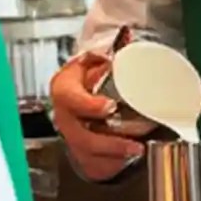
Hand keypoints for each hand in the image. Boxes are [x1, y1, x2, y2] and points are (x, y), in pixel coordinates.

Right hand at [49, 53, 149, 180]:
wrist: (80, 87)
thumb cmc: (88, 73)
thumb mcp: (94, 58)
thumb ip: (108, 50)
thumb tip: (127, 35)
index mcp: (64, 88)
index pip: (70, 98)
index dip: (89, 105)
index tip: (109, 107)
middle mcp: (64, 115)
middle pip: (80, 136)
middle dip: (108, 143)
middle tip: (134, 144)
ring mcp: (69, 134)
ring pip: (86, 154)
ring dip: (113, 157)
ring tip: (137, 152)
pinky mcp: (78, 149)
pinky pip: (91, 164)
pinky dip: (111, 165)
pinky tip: (127, 160)